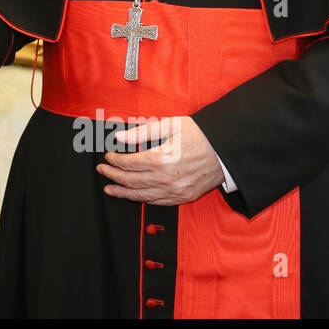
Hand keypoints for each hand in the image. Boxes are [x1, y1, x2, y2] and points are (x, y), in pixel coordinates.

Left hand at [95, 116, 223, 204]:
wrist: (225, 151)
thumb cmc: (199, 135)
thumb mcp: (169, 126)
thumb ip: (141, 133)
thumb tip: (119, 137)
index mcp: (161, 159)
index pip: (128, 164)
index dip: (114, 160)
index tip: (108, 156)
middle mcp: (166, 179)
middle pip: (131, 181)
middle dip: (112, 176)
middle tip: (102, 171)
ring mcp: (176, 191)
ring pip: (142, 196)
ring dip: (123, 193)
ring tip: (110, 189)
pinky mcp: (184, 197)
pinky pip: (158, 202)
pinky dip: (143, 199)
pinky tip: (134, 196)